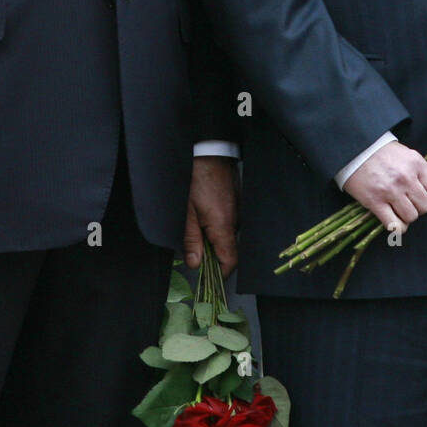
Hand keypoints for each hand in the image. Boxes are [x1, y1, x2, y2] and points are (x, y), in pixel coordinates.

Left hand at [184, 156, 238, 275]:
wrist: (211, 151)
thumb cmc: (196, 178)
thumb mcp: (186, 212)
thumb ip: (191, 240)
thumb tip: (195, 265)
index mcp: (224, 226)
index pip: (230, 262)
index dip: (219, 273)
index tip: (207, 276)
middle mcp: (237, 221)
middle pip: (228, 249)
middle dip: (212, 254)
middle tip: (194, 249)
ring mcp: (240, 210)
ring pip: (229, 235)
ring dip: (214, 237)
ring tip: (197, 225)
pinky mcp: (239, 202)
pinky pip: (231, 221)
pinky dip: (219, 225)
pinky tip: (205, 214)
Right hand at [343, 141, 426, 234]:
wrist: (354, 149)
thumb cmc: (382, 153)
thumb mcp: (407, 155)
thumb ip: (423, 173)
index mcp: (416, 163)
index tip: (424, 195)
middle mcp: (405, 178)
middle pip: (425, 206)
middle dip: (419, 206)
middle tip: (409, 201)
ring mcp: (390, 191)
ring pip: (412, 217)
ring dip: (407, 216)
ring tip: (399, 208)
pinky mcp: (375, 202)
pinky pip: (394, 225)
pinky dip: (397, 227)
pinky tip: (393, 220)